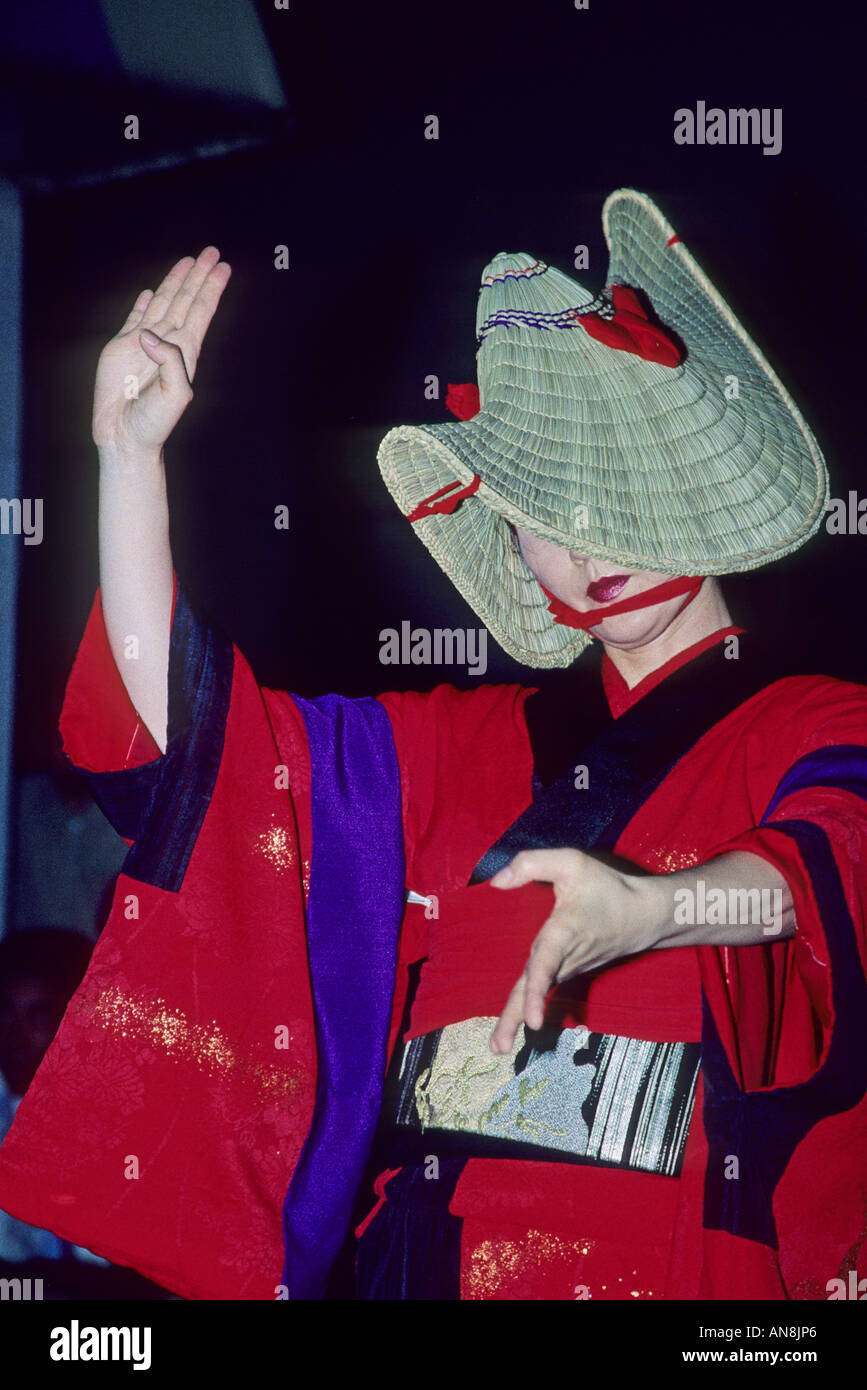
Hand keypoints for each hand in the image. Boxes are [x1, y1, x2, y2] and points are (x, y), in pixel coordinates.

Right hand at [92, 247, 231, 454]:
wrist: (124, 437)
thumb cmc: (154, 423)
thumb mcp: (174, 394)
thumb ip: (170, 362)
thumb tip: (149, 334)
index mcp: (185, 353)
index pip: (201, 313)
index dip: (212, 290)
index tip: (224, 268)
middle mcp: (167, 344)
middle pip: (186, 301)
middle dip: (198, 277)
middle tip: (212, 252)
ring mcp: (144, 344)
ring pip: (163, 303)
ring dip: (175, 282)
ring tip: (188, 261)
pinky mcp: (120, 348)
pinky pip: (134, 318)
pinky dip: (143, 303)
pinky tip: (152, 292)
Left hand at [488, 848, 659, 1053]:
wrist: (644, 916)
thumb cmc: (608, 887)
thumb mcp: (572, 862)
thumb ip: (532, 864)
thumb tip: (497, 881)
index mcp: (563, 931)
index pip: (547, 963)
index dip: (537, 990)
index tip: (533, 1021)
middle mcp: (564, 956)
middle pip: (536, 989)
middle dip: (516, 1018)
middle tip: (498, 1049)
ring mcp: (567, 967)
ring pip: (538, 992)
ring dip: (515, 1019)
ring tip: (497, 1047)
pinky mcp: (568, 970)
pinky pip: (544, 989)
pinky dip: (527, 1007)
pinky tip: (511, 1027)